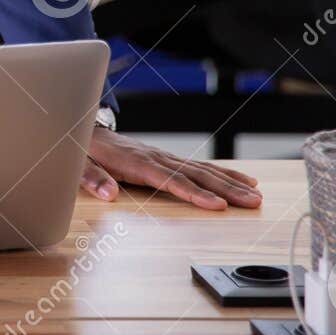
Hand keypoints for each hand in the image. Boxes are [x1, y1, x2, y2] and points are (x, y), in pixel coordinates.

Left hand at [80, 127, 261, 210]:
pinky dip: (223, 173)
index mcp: (136, 162)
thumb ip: (93, 179)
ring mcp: (164, 156)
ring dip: (231, 183)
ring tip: (257, 194)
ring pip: (203, 170)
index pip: (170, 180)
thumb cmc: (83, 151)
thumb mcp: (79, 165)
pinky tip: (243, 180)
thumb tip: (108, 193)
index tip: (218, 206)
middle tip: (253, 202)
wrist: (85, 129)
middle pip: (196, 175)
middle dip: (226, 189)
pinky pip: (199, 166)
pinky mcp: (168, 157)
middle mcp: (156, 157)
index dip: (194, 193)